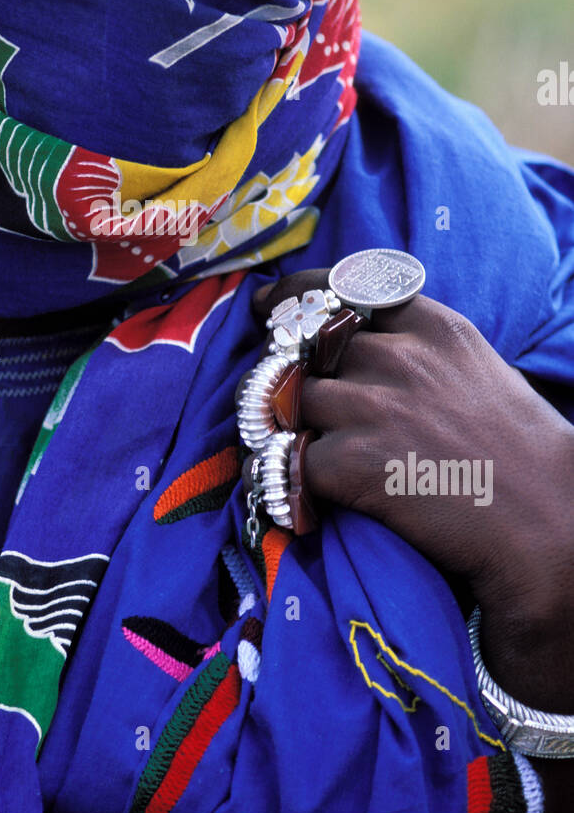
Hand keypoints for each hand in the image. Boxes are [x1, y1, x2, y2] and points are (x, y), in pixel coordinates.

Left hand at [251, 269, 573, 708]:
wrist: (545, 524)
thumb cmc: (520, 457)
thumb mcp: (476, 372)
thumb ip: (418, 349)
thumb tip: (355, 347)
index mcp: (432, 328)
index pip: (339, 288)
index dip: (294, 296)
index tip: (267, 305)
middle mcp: (397, 357)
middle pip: (303, 347)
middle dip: (285, 370)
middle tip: (279, 395)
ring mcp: (371, 407)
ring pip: (288, 398)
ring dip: (286, 423)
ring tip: (298, 449)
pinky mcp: (350, 461)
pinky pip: (288, 455)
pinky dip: (290, 472)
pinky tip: (307, 488)